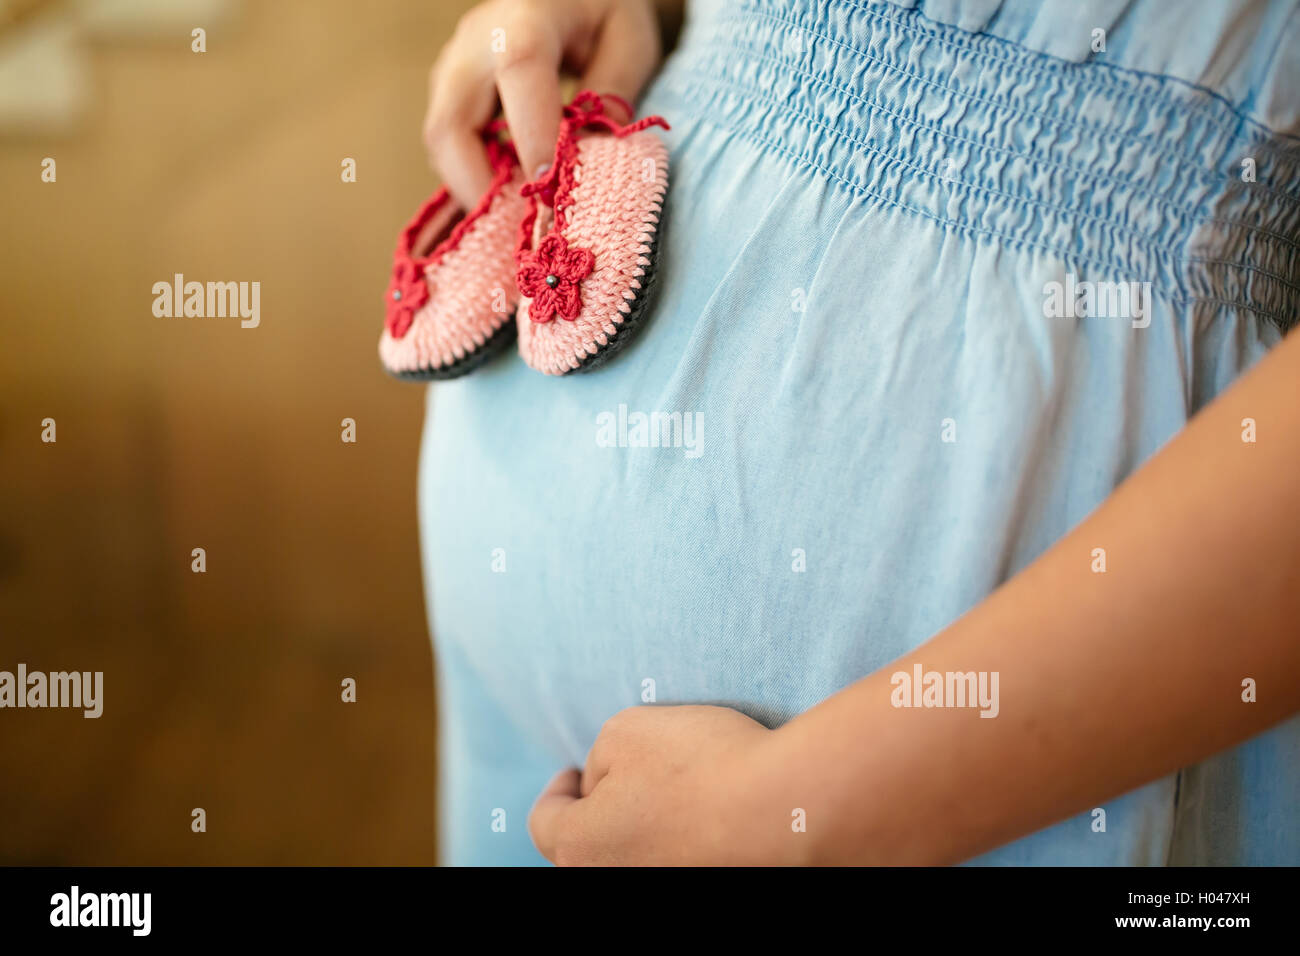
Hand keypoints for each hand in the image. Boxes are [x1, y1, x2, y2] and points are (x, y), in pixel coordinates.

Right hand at [424, 0, 663, 208]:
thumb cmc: (602, 13)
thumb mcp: (629, 41)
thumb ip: (612, 94)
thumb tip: (588, 157)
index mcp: (527, 17)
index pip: (519, 71)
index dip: (532, 135)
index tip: (549, 190)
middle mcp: (476, 41)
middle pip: (450, 123)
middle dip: (480, 186)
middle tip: (522, 227)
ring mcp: (454, 67)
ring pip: (442, 142)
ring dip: (475, 188)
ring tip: (519, 222)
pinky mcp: (450, 92)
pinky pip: (451, 145)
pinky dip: (476, 178)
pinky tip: (511, 200)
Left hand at [527, 704, 807, 864]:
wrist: (785, 809)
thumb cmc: (701, 763)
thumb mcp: (625, 730)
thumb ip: (598, 755)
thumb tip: (604, 781)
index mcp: (578, 849)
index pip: (546, 821)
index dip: (559, 788)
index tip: (575, 769)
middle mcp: (609, 885)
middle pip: (586, 849)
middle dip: (599, 812)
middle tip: (622, 781)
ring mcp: (660, 892)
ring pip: (632, 860)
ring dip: (640, 831)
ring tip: (670, 797)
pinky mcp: (706, 884)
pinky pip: (674, 864)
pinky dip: (679, 846)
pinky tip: (703, 818)